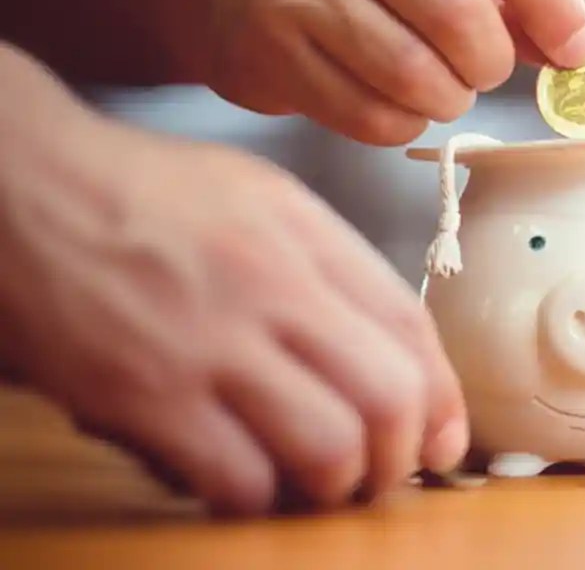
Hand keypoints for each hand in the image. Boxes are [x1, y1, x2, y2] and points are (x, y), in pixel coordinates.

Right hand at [0, 49, 465, 514]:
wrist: (25, 182)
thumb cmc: (144, 192)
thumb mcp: (260, 195)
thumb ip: (329, 259)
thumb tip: (388, 343)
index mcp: (307, 234)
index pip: (410, 327)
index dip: (444, 398)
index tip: (445, 437)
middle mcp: (272, 286)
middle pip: (389, 396)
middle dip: (401, 456)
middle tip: (384, 474)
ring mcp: (211, 343)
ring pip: (328, 446)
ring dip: (336, 485)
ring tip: (320, 486)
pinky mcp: (146, 394)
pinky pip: (237, 477)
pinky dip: (256, 499)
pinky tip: (245, 485)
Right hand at [198, 0, 584, 144]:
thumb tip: (576, 47)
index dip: (554, 6)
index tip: (576, 48)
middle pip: (464, 17)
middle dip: (489, 63)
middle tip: (479, 68)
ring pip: (419, 75)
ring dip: (448, 98)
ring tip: (435, 83)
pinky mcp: (272, 47)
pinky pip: (374, 116)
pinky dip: (402, 122)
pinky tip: (391, 99)